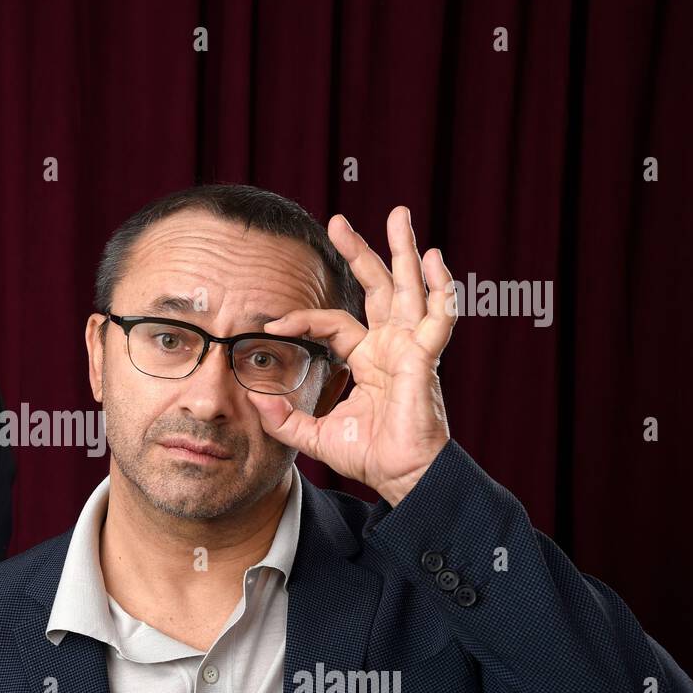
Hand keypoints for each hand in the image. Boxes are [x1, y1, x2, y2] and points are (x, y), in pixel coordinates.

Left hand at [251, 206, 454, 506]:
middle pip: (376, 287)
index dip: (302, 318)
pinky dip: (439, 288)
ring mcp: (410, 348)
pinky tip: (432, 260)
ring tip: (399, 215)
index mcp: (367, 358)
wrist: (400, 477)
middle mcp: (390, 345)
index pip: (333, 322)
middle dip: (361, 252)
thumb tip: (253, 398)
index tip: (271, 323)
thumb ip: (284, 418)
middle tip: (338, 221)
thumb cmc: (369, 455)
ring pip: (408, 289)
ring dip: (403, 252)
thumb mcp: (314, 435)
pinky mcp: (424, 359)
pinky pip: (437, 318)